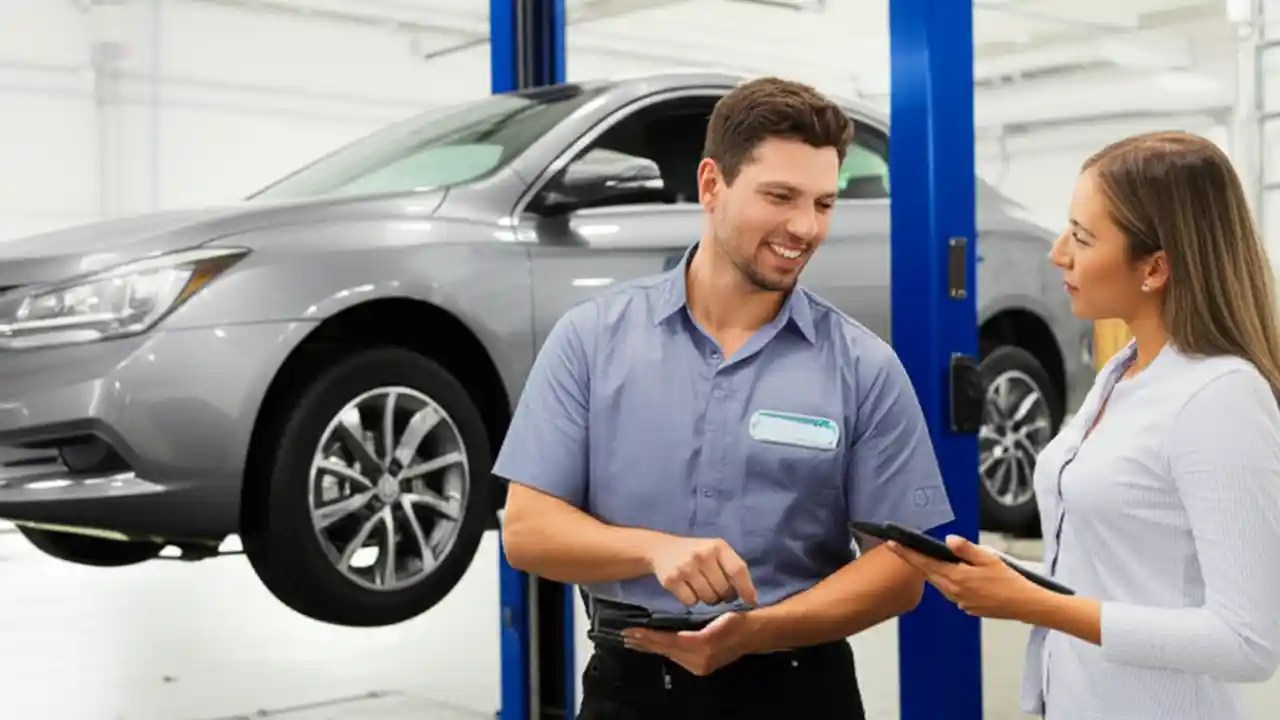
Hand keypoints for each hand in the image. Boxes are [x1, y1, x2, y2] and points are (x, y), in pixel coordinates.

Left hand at [622, 611, 753, 675]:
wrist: (757, 632)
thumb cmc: (739, 619)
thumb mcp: (718, 617)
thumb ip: (695, 626)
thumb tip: (670, 628)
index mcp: (702, 646)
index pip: (668, 641)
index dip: (649, 636)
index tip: (630, 631)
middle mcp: (699, 660)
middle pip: (665, 650)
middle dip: (644, 643)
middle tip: (624, 635)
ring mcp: (700, 666)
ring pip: (669, 654)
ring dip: (651, 647)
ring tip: (634, 639)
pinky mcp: (701, 666)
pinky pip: (677, 657)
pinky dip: (663, 650)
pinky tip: (654, 645)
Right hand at [645, 536, 758, 606]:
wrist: (662, 549)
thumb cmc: (697, 553)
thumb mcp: (716, 551)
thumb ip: (732, 568)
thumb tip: (750, 598)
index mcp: (718, 546)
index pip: (738, 570)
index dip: (747, 589)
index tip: (751, 602)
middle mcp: (703, 555)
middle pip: (724, 589)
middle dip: (724, 596)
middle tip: (719, 592)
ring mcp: (686, 567)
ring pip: (708, 598)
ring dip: (709, 599)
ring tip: (704, 589)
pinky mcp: (672, 580)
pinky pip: (691, 602)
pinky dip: (692, 601)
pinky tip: (690, 590)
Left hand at [884, 535, 1043, 620]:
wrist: (1025, 605)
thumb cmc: (1010, 580)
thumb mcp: (989, 558)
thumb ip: (967, 549)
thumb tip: (949, 540)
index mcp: (956, 577)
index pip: (924, 563)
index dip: (907, 553)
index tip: (891, 543)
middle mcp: (953, 591)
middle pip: (928, 573)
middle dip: (915, 560)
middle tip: (901, 547)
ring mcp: (960, 601)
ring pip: (939, 583)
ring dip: (932, 571)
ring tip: (924, 557)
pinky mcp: (968, 607)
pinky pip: (951, 592)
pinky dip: (948, 581)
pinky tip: (954, 574)